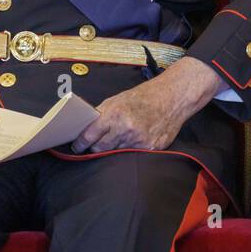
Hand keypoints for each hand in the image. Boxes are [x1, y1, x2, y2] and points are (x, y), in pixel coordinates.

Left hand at [71, 56, 222, 153]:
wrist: (173, 97)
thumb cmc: (144, 97)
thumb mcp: (118, 99)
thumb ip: (102, 114)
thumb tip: (85, 129)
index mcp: (114, 114)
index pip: (89, 136)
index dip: (80, 143)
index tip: (77, 147)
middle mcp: (125, 128)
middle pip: (100, 149)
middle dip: (95, 147)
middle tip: (94, 145)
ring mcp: (138, 140)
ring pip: (115, 153)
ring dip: (114, 149)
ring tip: (118, 140)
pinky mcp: (150, 148)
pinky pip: (133, 154)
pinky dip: (130, 150)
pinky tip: (133, 140)